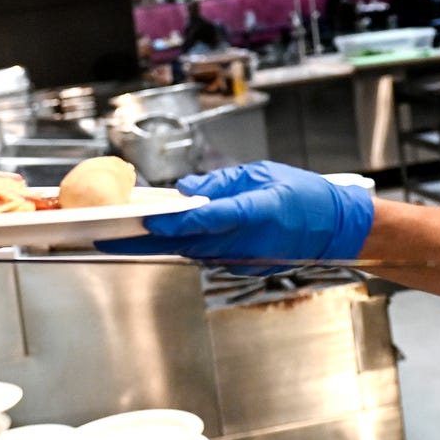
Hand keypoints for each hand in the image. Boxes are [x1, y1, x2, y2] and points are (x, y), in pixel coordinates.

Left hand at [95, 161, 374, 269]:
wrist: (336, 230)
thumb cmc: (307, 198)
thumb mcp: (265, 174)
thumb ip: (224, 183)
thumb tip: (188, 190)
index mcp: (255, 213)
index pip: (205, 221)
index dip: (172, 223)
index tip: (145, 221)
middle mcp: (244, 240)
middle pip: (184, 243)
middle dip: (143, 242)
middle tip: (103, 239)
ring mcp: (242, 257)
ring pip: (188, 251)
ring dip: (154, 246)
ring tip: (117, 236)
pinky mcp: (241, 264)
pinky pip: (203, 254)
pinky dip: (179, 246)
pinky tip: (157, 238)